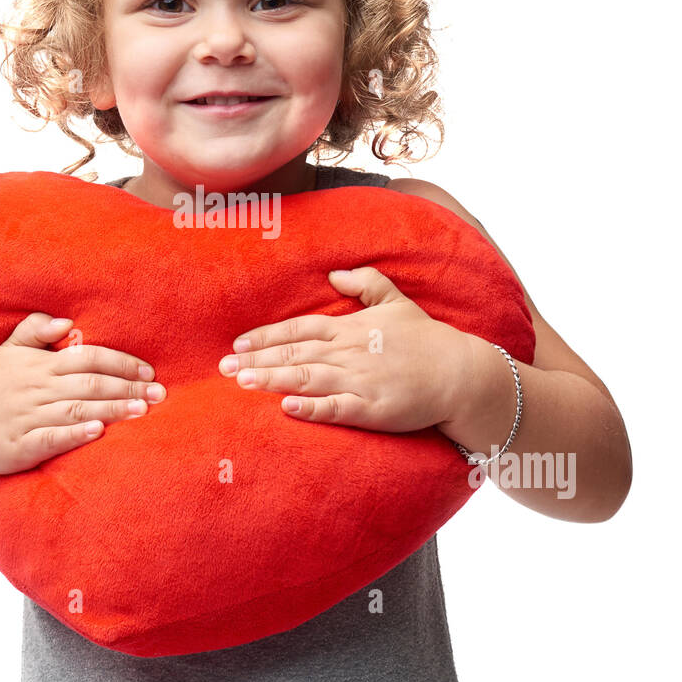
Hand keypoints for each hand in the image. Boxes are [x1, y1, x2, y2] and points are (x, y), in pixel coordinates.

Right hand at [0, 312, 163, 475]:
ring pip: (75, 410)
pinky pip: (50, 439)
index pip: (87, 358)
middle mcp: (35, 389)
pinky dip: (75, 435)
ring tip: (141, 411)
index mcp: (37, 365)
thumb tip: (66, 321)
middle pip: (89, 384)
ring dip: (111, 410)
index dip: (120, 363)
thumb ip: (34, 332)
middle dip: (127, 387)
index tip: (148, 371)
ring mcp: (26, 418)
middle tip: (159, 393)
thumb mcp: (6, 351)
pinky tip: (98, 432)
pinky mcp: (17, 447)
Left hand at [218, 266, 478, 433]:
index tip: (237, 345)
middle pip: (293, 354)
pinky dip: (310, 408)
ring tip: (241, 383)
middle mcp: (348, 352)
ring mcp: (359, 381)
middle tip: (222, 368)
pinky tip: (286, 408)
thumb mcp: (396, 300)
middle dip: (256, 360)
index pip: (297, 329)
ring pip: (306, 379)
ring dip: (272, 380)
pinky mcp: (371, 409)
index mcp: (349, 328)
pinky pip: (335, 408)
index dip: (265, 337)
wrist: (459, 373)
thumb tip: (335, 272)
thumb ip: (365, 282)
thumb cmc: (427, 338)